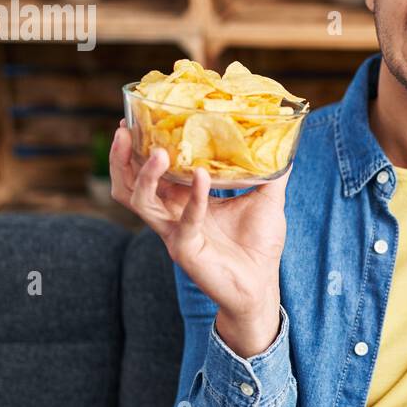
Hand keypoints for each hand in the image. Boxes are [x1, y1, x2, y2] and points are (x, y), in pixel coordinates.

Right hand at [109, 119, 288, 349]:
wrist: (261, 286)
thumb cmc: (259, 245)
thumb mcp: (266, 199)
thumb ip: (271, 170)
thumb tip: (285, 139)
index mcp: (182, 201)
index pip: (149, 172)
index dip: (138, 149)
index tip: (136, 119)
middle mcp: (171, 216)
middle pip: (128, 186)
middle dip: (121, 159)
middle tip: (125, 131)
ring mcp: (174, 233)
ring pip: (141, 202)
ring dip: (146, 175)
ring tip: (158, 151)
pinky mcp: (186, 250)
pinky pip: (184, 220)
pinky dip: (194, 197)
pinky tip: (200, 175)